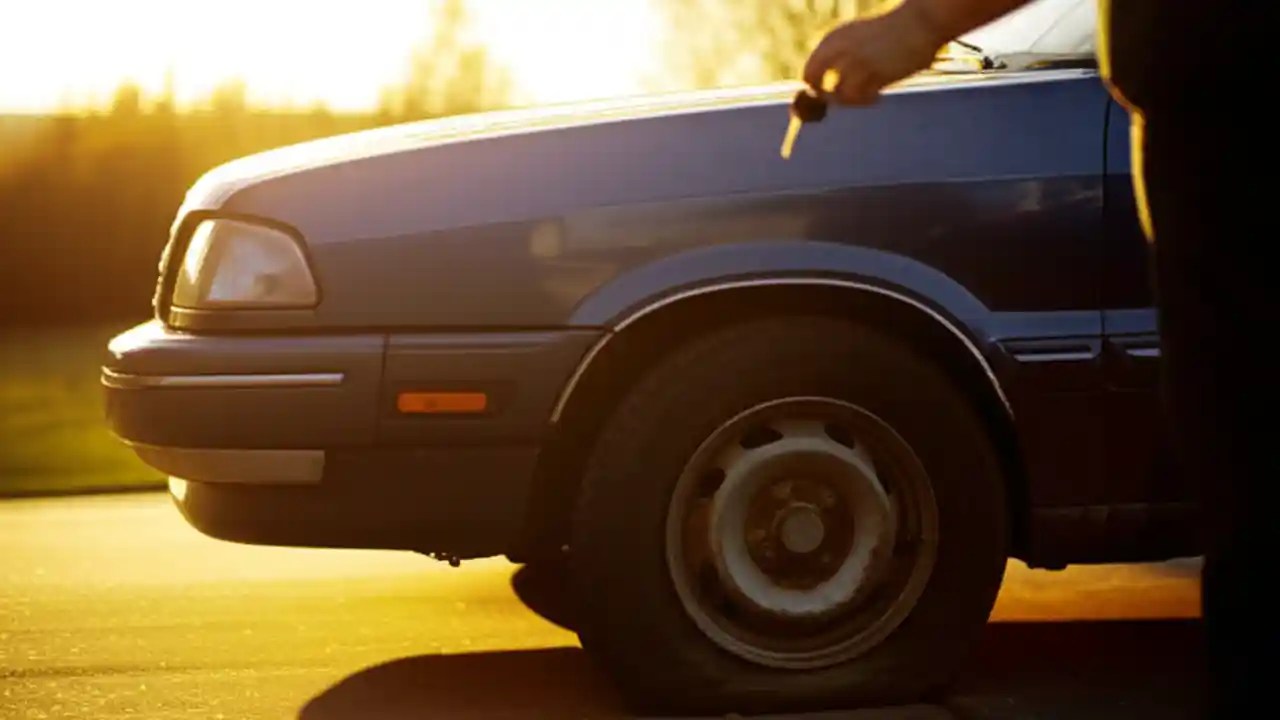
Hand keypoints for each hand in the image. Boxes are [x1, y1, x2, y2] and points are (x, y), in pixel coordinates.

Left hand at [803, 2, 946, 105]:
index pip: (808, 72)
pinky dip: (867, 101)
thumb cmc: (891, 34)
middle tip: (844, 100)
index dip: (816, 90)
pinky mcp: (873, 71)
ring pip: (837, 96)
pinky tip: (878, 96)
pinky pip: (859, 98)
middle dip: (825, 97)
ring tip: (868, 95)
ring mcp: (855, 60)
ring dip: (851, 101)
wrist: (920, 23)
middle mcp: (838, 48)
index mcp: (833, 39)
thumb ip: (839, 60)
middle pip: (813, 83)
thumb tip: (823, 94)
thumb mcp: (858, 40)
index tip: (831, 97)